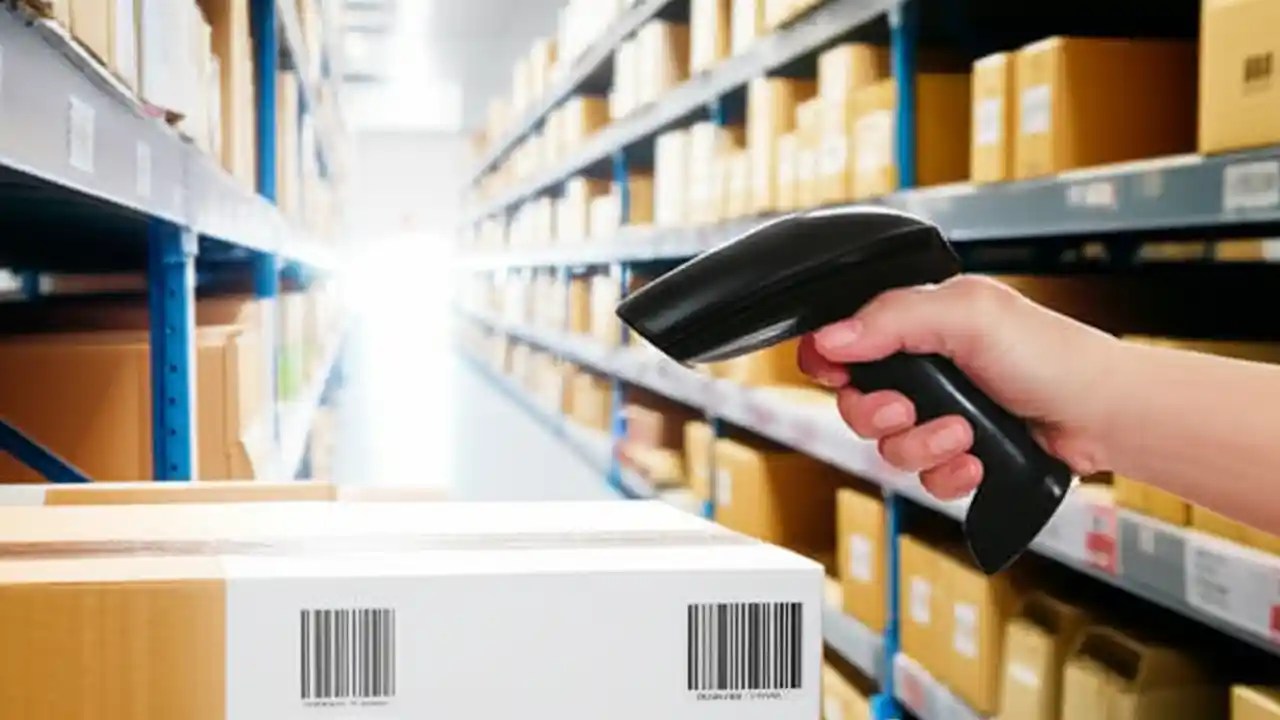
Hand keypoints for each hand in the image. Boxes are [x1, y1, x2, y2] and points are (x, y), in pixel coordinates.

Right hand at [798, 275, 1120, 499]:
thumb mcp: (968, 316)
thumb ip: (892, 319)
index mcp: (917, 322)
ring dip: (922, 447)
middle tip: (909, 409)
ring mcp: (939, 414)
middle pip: (855, 402)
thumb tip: (829, 338)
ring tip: (964, 435)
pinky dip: (947, 476)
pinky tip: (975, 462)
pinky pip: (922, 479)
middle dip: (878, 414)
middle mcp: (923, 369)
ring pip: (887, 447)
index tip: (836, 374)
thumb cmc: (1053, 355)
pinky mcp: (958, 455)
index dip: (830, 361)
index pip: (844, 340)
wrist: (1104, 416)